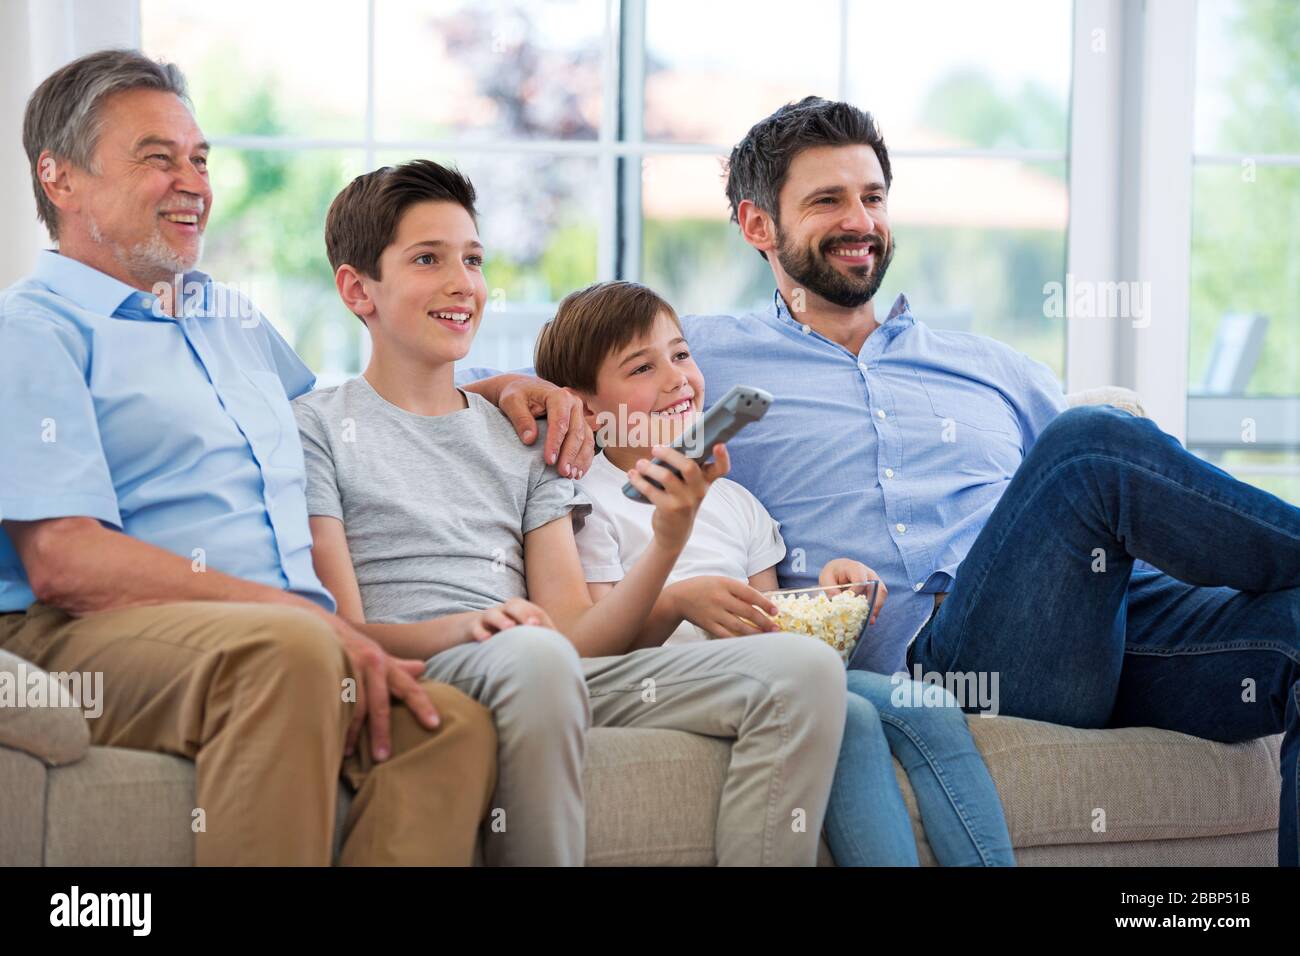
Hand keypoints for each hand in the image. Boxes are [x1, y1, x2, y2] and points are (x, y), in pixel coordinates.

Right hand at [328, 615, 439, 761]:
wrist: (314, 624)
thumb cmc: (350, 645)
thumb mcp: (376, 653)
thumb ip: (398, 665)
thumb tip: (423, 669)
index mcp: (385, 663)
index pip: (409, 687)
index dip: (422, 706)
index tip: (434, 725)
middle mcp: (370, 664)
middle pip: (379, 704)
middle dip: (381, 732)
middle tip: (382, 756)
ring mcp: (347, 668)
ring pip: (353, 706)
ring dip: (352, 733)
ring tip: (350, 754)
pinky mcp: (326, 673)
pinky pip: (332, 702)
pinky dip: (334, 721)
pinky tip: (332, 737)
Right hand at [466, 598, 554, 640]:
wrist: (469, 629)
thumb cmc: (502, 635)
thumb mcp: (520, 636)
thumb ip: (539, 642)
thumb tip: (562, 656)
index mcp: (518, 612)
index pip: (533, 611)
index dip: (542, 619)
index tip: (552, 632)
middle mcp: (503, 612)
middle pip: (515, 605)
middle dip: (525, 613)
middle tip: (534, 625)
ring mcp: (486, 619)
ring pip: (493, 613)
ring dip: (502, 620)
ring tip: (510, 629)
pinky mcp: (471, 627)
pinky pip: (475, 627)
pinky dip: (480, 632)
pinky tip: (486, 640)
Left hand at [497, 376, 594, 477]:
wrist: (524, 390)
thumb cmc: (517, 395)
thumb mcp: (511, 402)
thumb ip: (520, 418)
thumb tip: (529, 439)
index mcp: (559, 396)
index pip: (560, 422)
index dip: (555, 443)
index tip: (549, 460)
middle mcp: (574, 404)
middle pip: (576, 432)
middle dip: (570, 454)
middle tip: (562, 472)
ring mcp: (579, 415)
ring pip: (586, 439)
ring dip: (580, 459)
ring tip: (571, 476)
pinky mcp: (580, 425)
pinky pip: (588, 443)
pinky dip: (584, 459)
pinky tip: (578, 472)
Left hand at [624, 444, 728, 551]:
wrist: (675, 533)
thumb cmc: (681, 501)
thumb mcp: (689, 487)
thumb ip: (683, 469)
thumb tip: (662, 448)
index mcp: (706, 481)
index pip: (721, 469)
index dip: (723, 457)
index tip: (719, 445)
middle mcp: (699, 491)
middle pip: (689, 467)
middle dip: (669, 454)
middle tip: (655, 449)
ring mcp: (685, 501)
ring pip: (666, 476)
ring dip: (649, 467)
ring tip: (640, 464)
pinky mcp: (670, 509)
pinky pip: (651, 490)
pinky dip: (639, 480)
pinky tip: (632, 475)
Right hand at [668, 575, 780, 637]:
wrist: (678, 598)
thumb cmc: (703, 587)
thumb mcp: (720, 581)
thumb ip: (738, 590)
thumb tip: (760, 603)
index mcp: (725, 584)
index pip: (750, 594)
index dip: (765, 603)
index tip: (775, 611)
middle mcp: (720, 598)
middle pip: (747, 612)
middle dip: (764, 621)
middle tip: (776, 628)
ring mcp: (714, 613)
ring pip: (739, 626)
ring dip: (755, 632)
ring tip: (767, 636)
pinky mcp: (708, 625)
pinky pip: (727, 635)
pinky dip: (739, 639)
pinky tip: (749, 642)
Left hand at [818, 558, 887, 624]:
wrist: (839, 569)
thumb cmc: (833, 573)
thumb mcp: (826, 579)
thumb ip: (831, 590)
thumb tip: (838, 604)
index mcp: (855, 568)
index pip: (861, 581)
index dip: (856, 592)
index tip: (848, 602)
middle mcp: (869, 574)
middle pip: (878, 587)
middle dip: (875, 603)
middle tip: (869, 616)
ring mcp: (874, 581)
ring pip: (881, 594)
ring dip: (876, 608)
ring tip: (870, 620)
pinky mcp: (875, 589)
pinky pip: (879, 599)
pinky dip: (875, 609)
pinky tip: (869, 619)